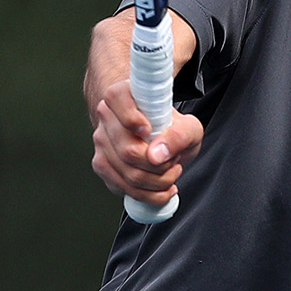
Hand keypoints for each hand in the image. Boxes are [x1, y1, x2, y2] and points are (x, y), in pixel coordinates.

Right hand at [90, 78, 204, 211]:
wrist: (161, 138)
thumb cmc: (172, 128)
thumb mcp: (189, 127)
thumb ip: (178, 135)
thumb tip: (156, 155)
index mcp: (123, 96)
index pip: (116, 99)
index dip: (132, 118)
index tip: (148, 130)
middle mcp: (107, 118)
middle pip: (127, 151)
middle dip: (160, 165)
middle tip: (174, 161)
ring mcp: (101, 142)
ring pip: (127, 174)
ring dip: (157, 181)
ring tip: (170, 172)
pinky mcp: (102, 165)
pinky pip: (122, 188)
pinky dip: (148, 194)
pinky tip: (161, 187)